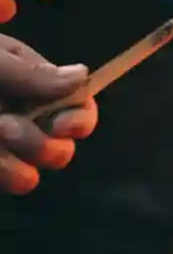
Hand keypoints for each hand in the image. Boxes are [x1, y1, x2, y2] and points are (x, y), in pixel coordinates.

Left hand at [0, 35, 96, 194]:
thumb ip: (30, 72)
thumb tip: (83, 76)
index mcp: (31, 83)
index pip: (80, 106)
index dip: (80, 119)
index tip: (61, 123)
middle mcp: (21, 118)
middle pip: (61, 149)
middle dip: (41, 146)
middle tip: (5, 127)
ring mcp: (1, 148)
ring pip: (30, 176)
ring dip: (12, 166)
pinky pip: (9, 181)